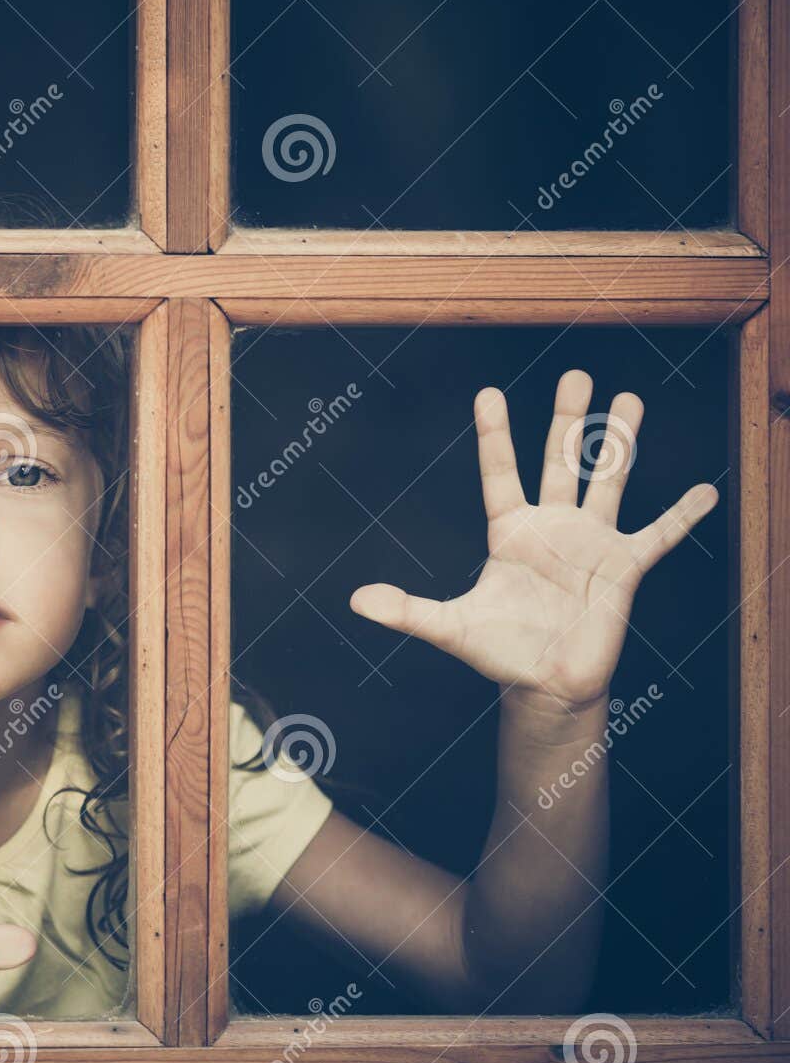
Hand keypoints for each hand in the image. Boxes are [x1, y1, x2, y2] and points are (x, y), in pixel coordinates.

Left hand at [349, 369, 718, 710]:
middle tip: (576, 375)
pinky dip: (681, 515)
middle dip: (568, 418)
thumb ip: (408, 610)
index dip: (496, 435)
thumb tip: (357, 602)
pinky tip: (705, 490)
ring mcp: (590, 543)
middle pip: (559, 461)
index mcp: (510, 532)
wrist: (546, 687)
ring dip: (619, 442)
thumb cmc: (499, 652)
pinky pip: (658, 535)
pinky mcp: (623, 568)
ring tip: (630, 399)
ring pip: (607, 481)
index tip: (487, 393)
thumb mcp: (450, 628)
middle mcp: (551, 526)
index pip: (500, 472)